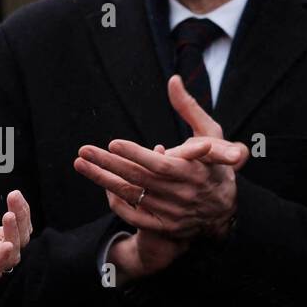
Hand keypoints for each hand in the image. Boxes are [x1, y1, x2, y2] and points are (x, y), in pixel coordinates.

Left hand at [0, 187, 30, 306]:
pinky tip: (5, 245)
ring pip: (10, 257)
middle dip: (21, 219)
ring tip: (8, 215)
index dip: (20, 211)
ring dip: (13, 236)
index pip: (14, 227)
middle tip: (14, 199)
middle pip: (18, 240)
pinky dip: (1, 261)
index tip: (15, 193)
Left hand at [76, 75, 246, 244]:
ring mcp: (172, 213)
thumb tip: (173, 79)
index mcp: (195, 171)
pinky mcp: (164, 227)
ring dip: (103, 180)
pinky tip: (103, 185)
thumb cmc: (216, 165)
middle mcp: (183, 194)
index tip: (113, 143)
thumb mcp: (211, 134)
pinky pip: (133, 214)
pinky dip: (116, 201)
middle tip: (85, 151)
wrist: (224, 211)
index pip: (160, 164)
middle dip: (108, 164)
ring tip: (81, 164)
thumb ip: (190, 108)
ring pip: (132, 195)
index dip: (136, 155)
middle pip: (139, 178)